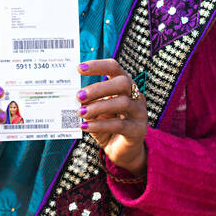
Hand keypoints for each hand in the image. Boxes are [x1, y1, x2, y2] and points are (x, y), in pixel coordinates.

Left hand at [78, 59, 148, 177]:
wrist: (121, 150)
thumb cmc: (106, 125)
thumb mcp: (95, 112)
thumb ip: (88, 103)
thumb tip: (76, 98)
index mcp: (124, 86)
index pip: (114, 68)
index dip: (98, 66)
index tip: (79, 68)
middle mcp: (135, 95)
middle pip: (122, 82)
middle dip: (99, 88)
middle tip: (78, 96)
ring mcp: (139, 112)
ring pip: (123, 103)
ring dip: (98, 107)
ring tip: (80, 113)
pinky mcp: (138, 130)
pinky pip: (120, 125)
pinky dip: (100, 125)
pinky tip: (85, 126)